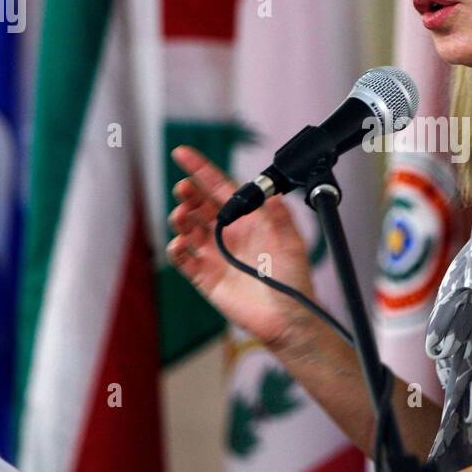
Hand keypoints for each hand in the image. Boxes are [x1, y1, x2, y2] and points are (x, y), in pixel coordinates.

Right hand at [167, 145, 319, 353]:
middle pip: (199, 206)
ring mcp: (214, 254)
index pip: (219, 188)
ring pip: (188, 229)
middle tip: (184, 189)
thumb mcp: (292, 243)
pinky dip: (178, 249)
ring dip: (181, 218)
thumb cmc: (293, 279)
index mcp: (247, 219)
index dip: (200, 170)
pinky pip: (185, 260)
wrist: (287, 318)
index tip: (181, 154)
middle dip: (188, 194)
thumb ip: (280, 218)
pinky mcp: (205, 277)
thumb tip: (272, 194)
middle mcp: (228, 233)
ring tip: (182, 215)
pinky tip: (180, 244)